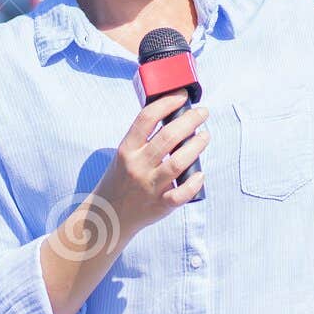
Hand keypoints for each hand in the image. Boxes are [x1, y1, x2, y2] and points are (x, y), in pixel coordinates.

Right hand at [93, 90, 207, 237]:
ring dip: (196, 146)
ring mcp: (149, 186)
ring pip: (177, 163)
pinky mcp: (160, 205)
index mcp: (126, 149)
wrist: (108, 216)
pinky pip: (180, 194)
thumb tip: (173, 115)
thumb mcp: (124, 155)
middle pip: (168, 137)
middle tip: (202, 112)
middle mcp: (137, 166)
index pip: (147, 118)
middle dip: (190, 120)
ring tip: (205, 136)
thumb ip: (143, 139)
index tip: (182, 96)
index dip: (167, 103)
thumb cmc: (121, 180)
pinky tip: (200, 174)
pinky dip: (193, 183)